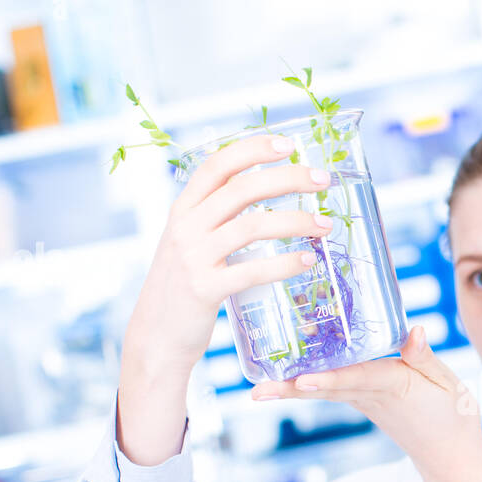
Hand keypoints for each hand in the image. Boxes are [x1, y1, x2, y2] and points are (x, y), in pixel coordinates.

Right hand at [122, 132, 335, 375]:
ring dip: (296, 221)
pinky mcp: (205, 289)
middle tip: (323, 179)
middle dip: (288, 178)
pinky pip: (252, 270)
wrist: (156, 336)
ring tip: (325, 225)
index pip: (218, 165)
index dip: (253, 149)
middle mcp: (185, 227)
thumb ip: (216, 218)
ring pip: (253, 226)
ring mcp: (193, 257)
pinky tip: (307, 260)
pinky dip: (284, 264)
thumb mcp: (189, 243)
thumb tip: (265, 193)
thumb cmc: (183, 288)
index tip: (289, 144)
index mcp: (183, 209)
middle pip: (243, 189)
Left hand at [250, 325, 481, 481]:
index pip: (359, 379)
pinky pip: (332, 392)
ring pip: (325, 392)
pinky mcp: (363, 404)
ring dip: (290, 390)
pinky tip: (286, 378)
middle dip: (292, 388)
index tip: (304, 379)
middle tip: (257, 392)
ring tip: (257, 391)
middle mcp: (372, 397)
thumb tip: (413, 330)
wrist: (449, 457)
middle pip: (327, 389)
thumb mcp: (449, 384)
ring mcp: (364, 403)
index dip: (332, 378)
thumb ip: (426, 357)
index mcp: (396, 387)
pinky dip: (308, 385)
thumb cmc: (454, 417)